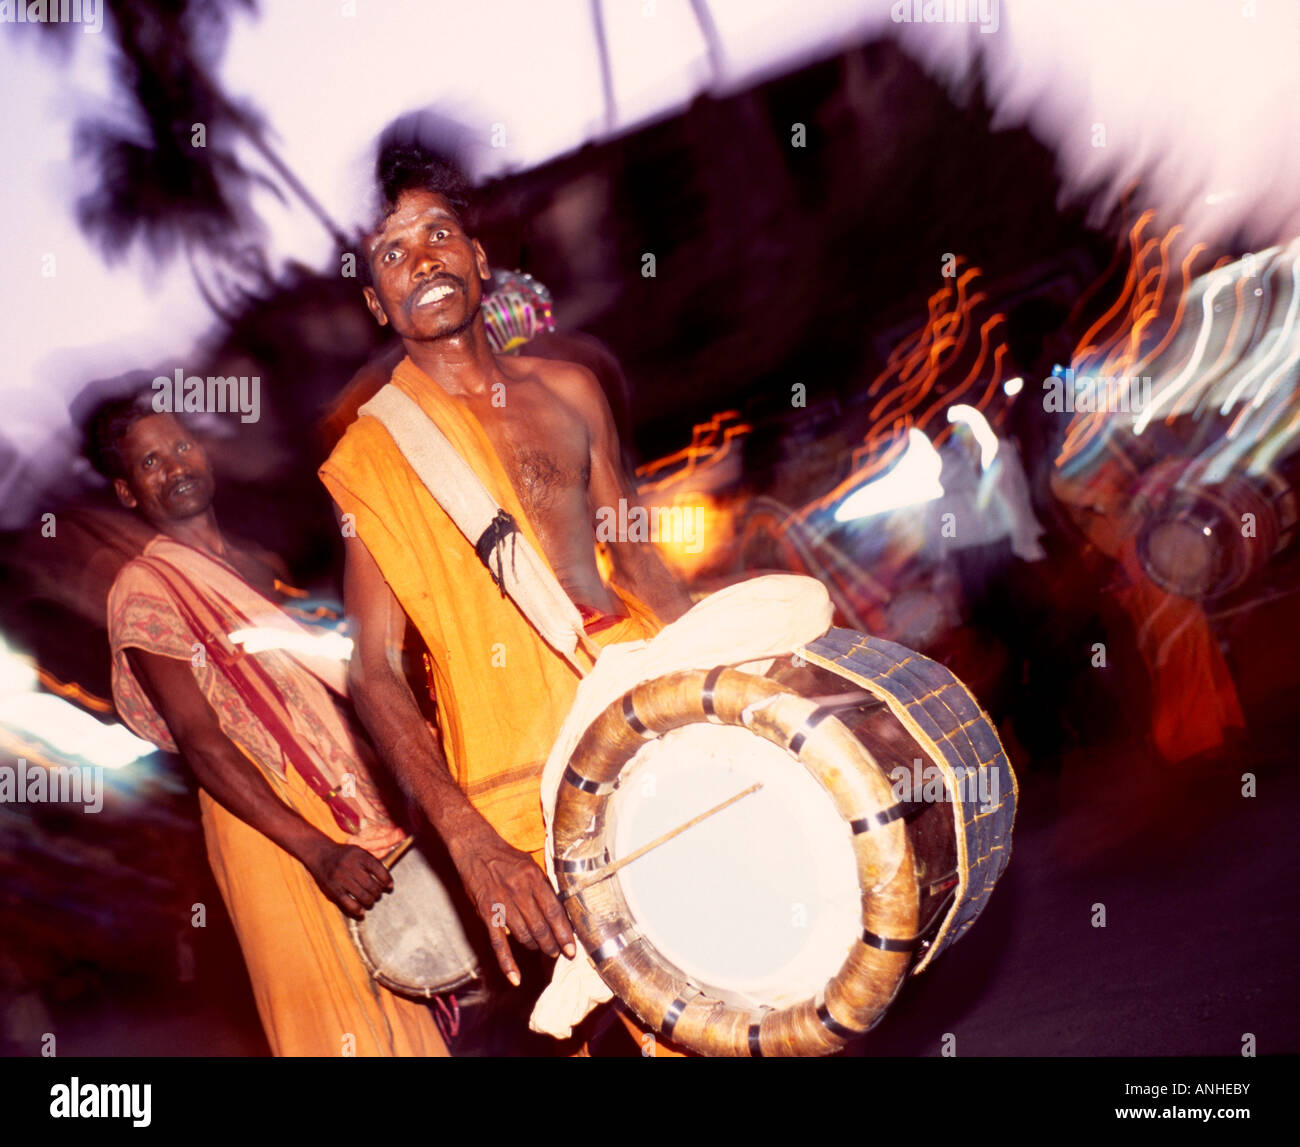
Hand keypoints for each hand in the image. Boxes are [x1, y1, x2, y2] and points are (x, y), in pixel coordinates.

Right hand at [302, 839, 393, 918]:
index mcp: (360, 855)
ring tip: (371, 902)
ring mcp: (341, 877)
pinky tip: (361, 911)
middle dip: (378, 893)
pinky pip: (347, 902)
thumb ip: (372, 863)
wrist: (320, 854)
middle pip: (371, 885)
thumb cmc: (344, 855)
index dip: (387, 880)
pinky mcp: (332, 888)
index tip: (390, 886)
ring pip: (362, 895)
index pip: (379, 870)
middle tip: (378, 895)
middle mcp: (350, 865)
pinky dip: (357, 909)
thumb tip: (387, 881)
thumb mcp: (359, 852)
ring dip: (370, 901)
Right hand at [450, 825, 575, 986]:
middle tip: (558, 952)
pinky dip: (507, 963)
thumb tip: (560, 913)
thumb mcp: (530, 865)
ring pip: (523, 936)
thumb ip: (544, 887)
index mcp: (533, 877)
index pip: (554, 912)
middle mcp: (518, 890)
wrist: (475, 847)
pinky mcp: (486, 913)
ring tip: (541, 950)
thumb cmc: (507, 857)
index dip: (564, 934)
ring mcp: (501, 903)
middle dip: (552, 944)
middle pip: (540, 927)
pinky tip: (515, 978)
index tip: (572, 949)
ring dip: (535, 947)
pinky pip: (498, 943)